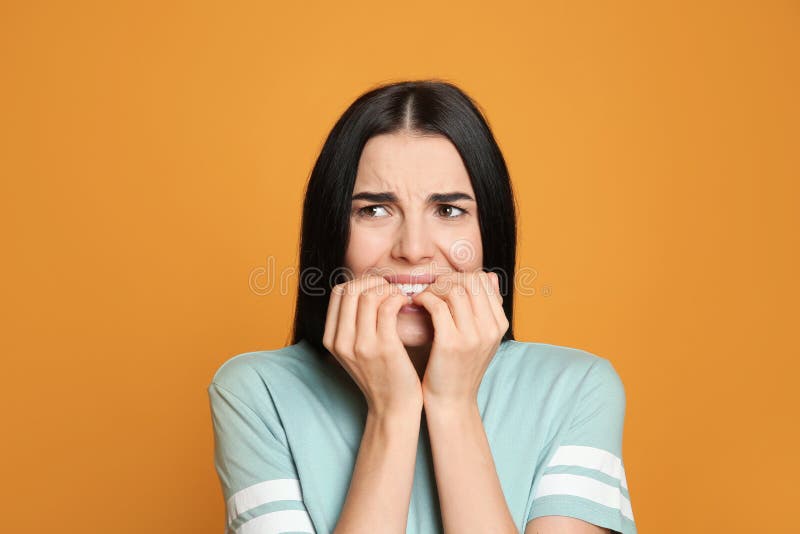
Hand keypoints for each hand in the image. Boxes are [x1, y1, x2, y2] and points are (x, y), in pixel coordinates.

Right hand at [322, 274, 423, 416]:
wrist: (393, 407)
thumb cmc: (380, 375)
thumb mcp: (356, 351)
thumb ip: (353, 324)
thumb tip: (362, 290)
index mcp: (332, 339)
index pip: (338, 293)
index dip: (359, 282)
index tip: (377, 287)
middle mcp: (342, 341)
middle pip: (351, 290)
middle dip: (373, 281)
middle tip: (390, 288)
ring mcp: (361, 345)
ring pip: (368, 295)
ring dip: (388, 289)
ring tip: (399, 297)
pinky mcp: (384, 348)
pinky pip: (387, 307)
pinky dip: (398, 298)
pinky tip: (406, 304)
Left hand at [411, 271, 508, 405]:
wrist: (452, 401)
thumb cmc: (460, 366)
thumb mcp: (481, 337)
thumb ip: (485, 308)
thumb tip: (490, 275)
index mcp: (499, 325)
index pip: (484, 281)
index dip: (460, 277)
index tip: (444, 286)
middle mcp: (490, 329)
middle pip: (470, 282)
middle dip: (447, 280)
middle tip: (431, 289)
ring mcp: (472, 337)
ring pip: (454, 290)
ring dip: (434, 289)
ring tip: (423, 297)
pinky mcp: (451, 344)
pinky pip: (437, 306)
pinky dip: (424, 299)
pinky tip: (417, 304)